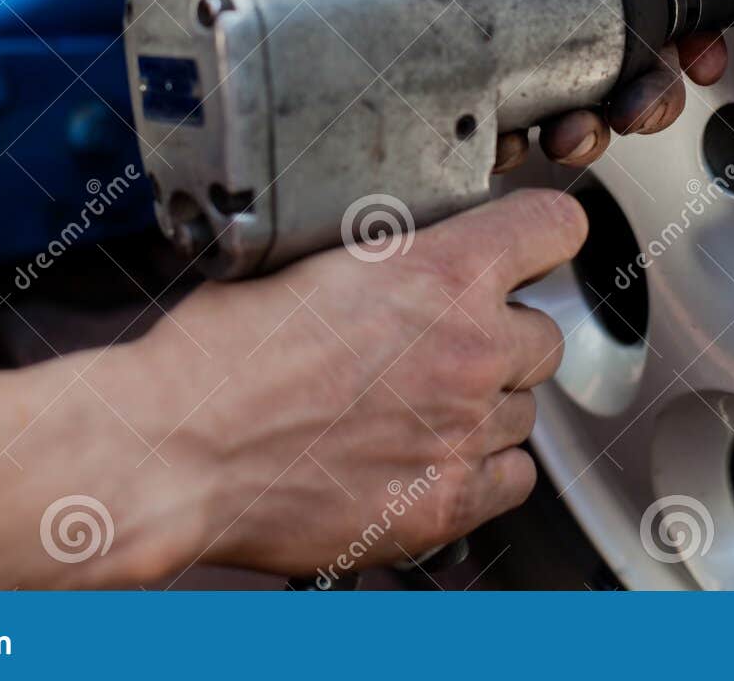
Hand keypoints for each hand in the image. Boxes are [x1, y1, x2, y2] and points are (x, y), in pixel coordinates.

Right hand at [116, 190, 578, 578]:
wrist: (178, 451)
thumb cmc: (219, 356)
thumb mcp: (308, 259)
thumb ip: (389, 258)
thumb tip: (414, 254)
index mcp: (439, 273)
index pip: (555, 228)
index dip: (541, 235)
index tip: (531, 246)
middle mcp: (468, 350)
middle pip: (543, 335)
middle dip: (499, 338)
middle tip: (439, 348)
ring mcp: (462, 432)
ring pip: (526, 412)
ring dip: (486, 406)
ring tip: (415, 409)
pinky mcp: (445, 503)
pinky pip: (513, 479)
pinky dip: (483, 470)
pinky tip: (429, 458)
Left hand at [390, 0, 733, 172]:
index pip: (657, 10)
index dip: (689, 40)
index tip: (704, 56)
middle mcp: (541, 2)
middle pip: (620, 75)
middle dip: (646, 100)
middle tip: (643, 102)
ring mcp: (491, 46)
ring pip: (561, 116)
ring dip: (586, 135)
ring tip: (578, 127)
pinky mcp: (442, 84)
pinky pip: (486, 138)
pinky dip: (505, 149)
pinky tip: (505, 135)